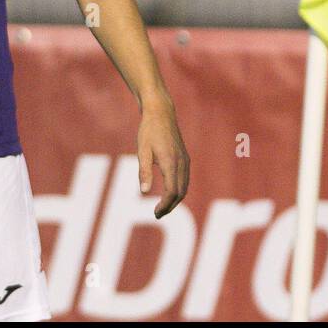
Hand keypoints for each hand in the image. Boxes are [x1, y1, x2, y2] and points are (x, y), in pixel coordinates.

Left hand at [136, 97, 188, 218]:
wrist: (161, 113)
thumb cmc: (149, 131)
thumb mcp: (142, 151)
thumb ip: (144, 172)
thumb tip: (144, 192)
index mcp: (170, 162)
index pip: (172, 191)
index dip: (165, 205)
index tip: (155, 213)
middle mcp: (181, 162)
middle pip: (180, 192)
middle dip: (170, 206)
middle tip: (157, 214)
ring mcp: (184, 160)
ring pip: (184, 186)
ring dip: (175, 199)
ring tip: (163, 207)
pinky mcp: (184, 157)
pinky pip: (185, 179)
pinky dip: (179, 190)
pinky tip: (170, 193)